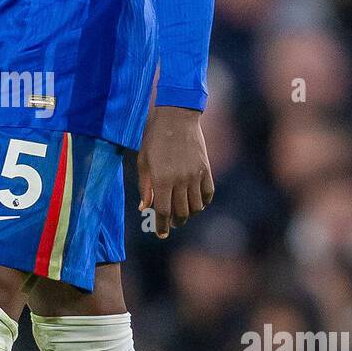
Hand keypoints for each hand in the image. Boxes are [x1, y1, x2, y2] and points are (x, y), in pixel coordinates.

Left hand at [138, 105, 213, 238]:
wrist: (176, 116)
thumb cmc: (154, 137)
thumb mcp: (143, 161)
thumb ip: (144, 187)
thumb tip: (145, 207)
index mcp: (162, 180)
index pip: (164, 212)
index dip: (162, 226)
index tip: (161, 234)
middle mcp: (180, 181)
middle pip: (181, 213)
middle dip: (176, 222)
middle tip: (171, 223)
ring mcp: (195, 175)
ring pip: (196, 206)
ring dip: (189, 213)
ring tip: (183, 213)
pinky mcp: (206, 169)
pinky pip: (208, 193)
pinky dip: (203, 201)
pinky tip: (196, 201)